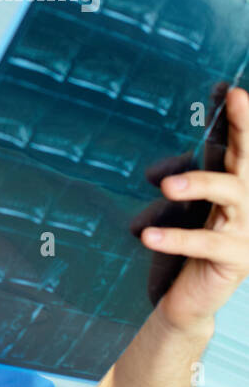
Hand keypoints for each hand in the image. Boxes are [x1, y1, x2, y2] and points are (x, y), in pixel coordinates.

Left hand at [132, 82, 248, 334]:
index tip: (235, 91)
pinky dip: (175, 238)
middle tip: (238, 99)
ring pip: (231, 196)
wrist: (193, 295)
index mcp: (241, 185)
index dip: (243, 119)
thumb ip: (181, 180)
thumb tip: (155, 169)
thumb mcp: (188, 207)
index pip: (244, 146)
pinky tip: (148, 236)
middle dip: (247, 128)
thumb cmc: (191, 242)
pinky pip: (204, 244)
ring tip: (167, 186)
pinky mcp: (237, 259)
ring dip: (200, 184)